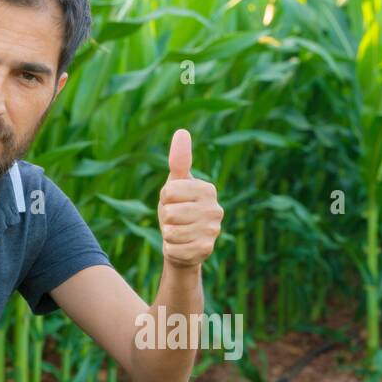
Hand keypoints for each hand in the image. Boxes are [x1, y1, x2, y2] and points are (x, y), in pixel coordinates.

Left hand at [158, 129, 222, 269]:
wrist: (184, 244)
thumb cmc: (178, 209)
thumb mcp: (176, 184)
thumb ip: (179, 160)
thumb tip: (182, 131)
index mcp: (208, 189)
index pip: (169, 191)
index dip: (165, 198)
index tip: (174, 202)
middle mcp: (215, 209)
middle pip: (170, 213)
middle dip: (167, 218)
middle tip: (176, 220)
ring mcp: (213, 231)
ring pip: (171, 232)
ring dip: (168, 234)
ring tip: (178, 233)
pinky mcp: (206, 250)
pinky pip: (174, 249)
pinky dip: (171, 249)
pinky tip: (181, 246)